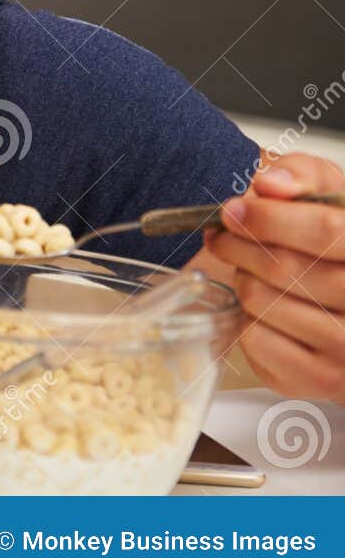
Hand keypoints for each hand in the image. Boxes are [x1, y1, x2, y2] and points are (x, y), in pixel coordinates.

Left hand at [204, 153, 344, 402]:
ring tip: (251, 272)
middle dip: (240, 247)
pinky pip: (257, 342)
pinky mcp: (323, 381)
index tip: (233, 211)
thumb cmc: (339, 246)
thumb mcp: (334, 196)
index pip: (327, 230)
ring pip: (263, 303)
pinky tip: (265, 308)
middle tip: (225, 236)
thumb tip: (270, 184)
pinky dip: (246, 320)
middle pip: (285, 269)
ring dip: (243, 280)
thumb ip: (305, 176)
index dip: (270, 218)